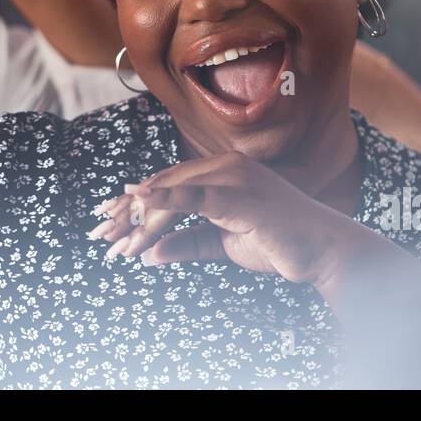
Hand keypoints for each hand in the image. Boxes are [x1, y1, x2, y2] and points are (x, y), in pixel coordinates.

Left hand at [89, 152, 383, 297]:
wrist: (323, 251)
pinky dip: (165, 200)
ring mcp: (233, 177)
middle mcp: (225, 167)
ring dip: (140, 218)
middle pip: (163, 185)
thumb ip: (188, 243)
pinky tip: (140, 204)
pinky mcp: (240, 195)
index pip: (168, 184)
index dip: (134, 203)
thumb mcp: (223, 244)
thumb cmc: (279, 244)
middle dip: (127, 212)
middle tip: (97, 233)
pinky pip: (196, 197)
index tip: (105, 222)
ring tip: (116, 242)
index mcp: (221, 173)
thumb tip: (150, 253)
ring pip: (173, 193)